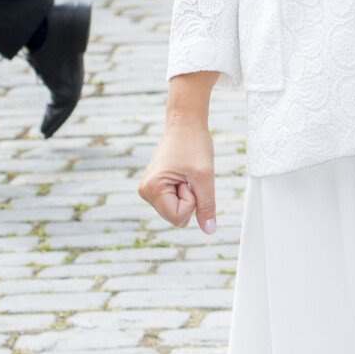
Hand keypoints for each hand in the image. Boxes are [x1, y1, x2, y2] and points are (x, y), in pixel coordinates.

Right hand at [139, 117, 217, 231]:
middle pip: (176, 216)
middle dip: (189, 199)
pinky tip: (182, 173)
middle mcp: (145, 191)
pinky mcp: (156, 186)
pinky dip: (184, 190)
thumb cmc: (194, 144)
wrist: (185, 123)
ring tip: (185, 172)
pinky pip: (175, 200)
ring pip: (176, 209)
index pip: (178, 218)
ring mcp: (149, 189)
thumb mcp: (205, 177)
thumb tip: (209, 230)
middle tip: (188, 175)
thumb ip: (206, 206)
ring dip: (187, 194)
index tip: (189, 179)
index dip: (192, 202)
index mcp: (151, 189)